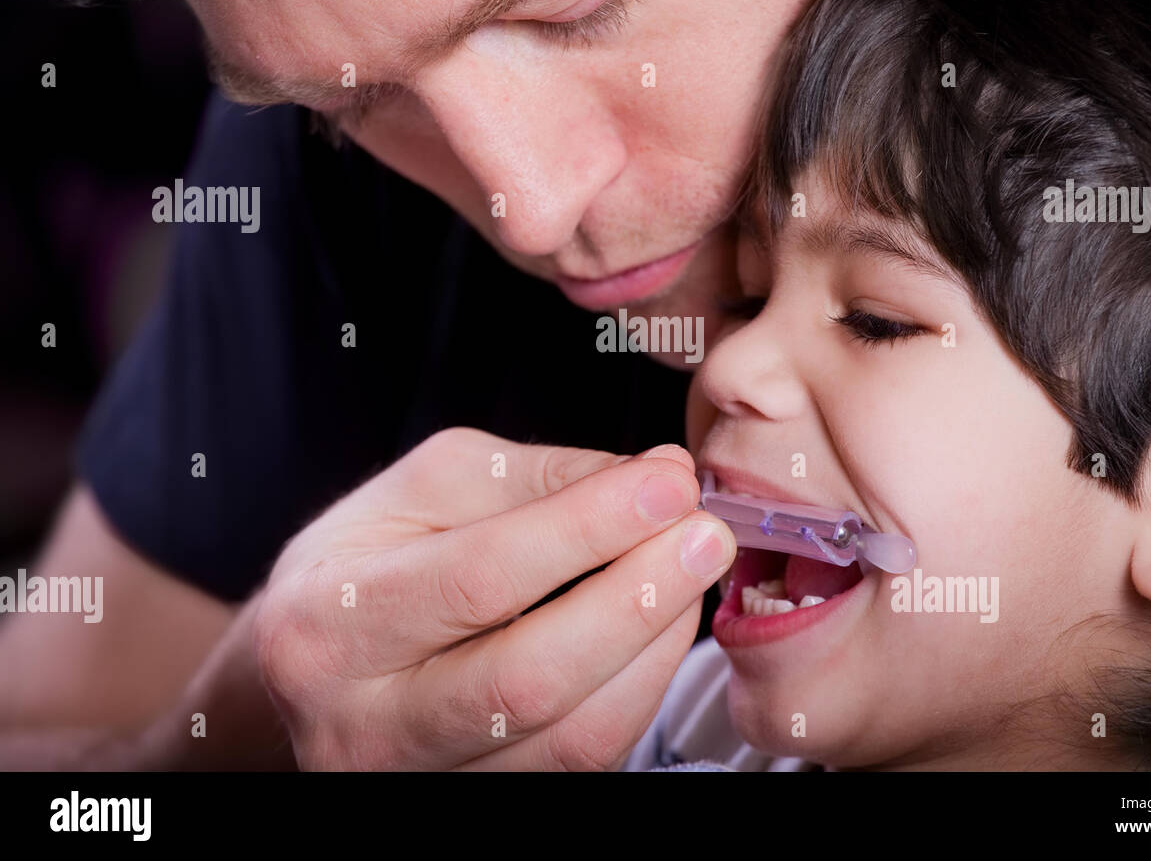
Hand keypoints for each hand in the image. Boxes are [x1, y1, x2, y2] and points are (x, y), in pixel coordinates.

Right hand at [252, 427, 734, 768]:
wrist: (317, 660)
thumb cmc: (370, 562)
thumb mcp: (425, 489)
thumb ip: (538, 477)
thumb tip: (654, 476)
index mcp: (328, 624)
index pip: (480, 578)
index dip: (589, 528)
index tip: (669, 484)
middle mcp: (363, 724)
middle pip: (529, 677)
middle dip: (638, 598)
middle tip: (705, 535)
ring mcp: (419, 782)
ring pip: (570, 736)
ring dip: (655, 649)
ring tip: (693, 573)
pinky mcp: (477, 801)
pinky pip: (583, 762)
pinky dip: (640, 691)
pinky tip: (661, 629)